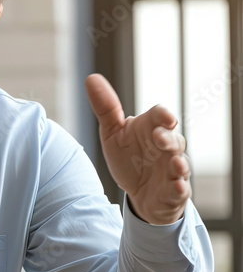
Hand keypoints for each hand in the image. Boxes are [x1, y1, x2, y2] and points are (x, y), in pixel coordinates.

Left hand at [85, 73, 190, 224]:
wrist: (137, 193)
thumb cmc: (129, 158)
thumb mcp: (113, 135)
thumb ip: (106, 109)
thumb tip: (91, 78)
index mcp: (152, 130)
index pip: (160, 117)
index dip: (163, 116)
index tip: (164, 118)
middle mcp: (167, 148)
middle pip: (174, 139)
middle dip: (168, 139)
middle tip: (159, 138)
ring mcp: (173, 170)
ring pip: (181, 164)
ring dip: (179, 163)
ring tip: (175, 164)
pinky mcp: (175, 192)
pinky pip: (181, 190)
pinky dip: (180, 188)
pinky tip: (176, 187)